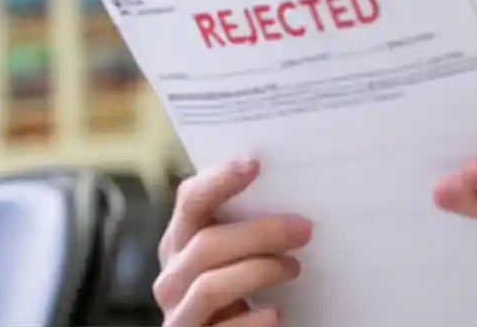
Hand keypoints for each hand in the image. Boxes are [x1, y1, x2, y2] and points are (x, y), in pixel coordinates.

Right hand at [154, 159, 313, 326]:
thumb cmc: (244, 289)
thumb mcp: (239, 255)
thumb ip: (248, 228)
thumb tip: (297, 187)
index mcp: (182, 243)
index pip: (190, 202)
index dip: (218, 181)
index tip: (255, 164)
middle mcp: (172, 278)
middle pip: (205, 244)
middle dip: (258, 233)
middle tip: (304, 229)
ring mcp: (180, 315)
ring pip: (209, 286)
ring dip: (258, 271)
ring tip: (294, 268)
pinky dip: (252, 320)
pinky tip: (276, 314)